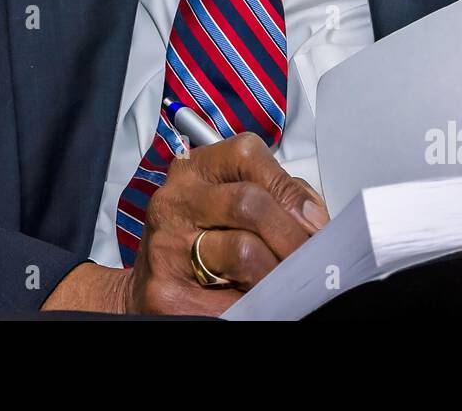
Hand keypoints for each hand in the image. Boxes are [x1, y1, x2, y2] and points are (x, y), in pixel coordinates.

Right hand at [123, 131, 327, 315]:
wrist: (147, 287)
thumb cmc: (199, 241)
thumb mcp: (231, 203)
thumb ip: (275, 197)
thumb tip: (315, 222)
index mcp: (194, 170)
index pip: (248, 156)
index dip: (291, 192)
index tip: (314, 224)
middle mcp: (175, 201)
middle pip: (249, 203)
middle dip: (292, 237)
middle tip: (311, 260)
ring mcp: (166, 246)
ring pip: (244, 252)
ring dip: (276, 274)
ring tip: (283, 281)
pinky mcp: (165, 292)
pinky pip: (230, 300)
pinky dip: (256, 305)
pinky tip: (255, 300)